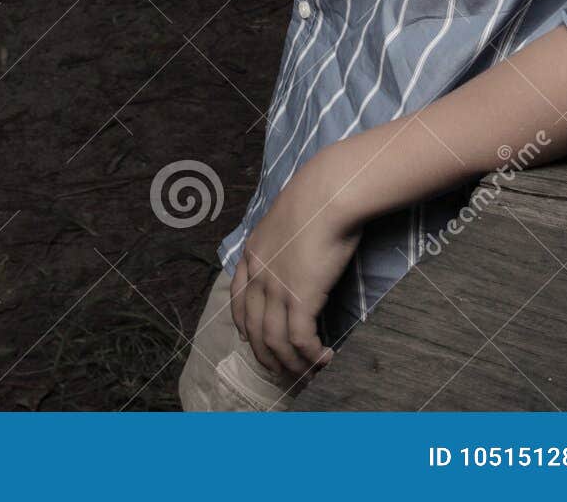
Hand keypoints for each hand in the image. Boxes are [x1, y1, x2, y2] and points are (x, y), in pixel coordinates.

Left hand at [230, 154, 362, 379]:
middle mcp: (258, 273)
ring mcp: (276, 287)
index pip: (238, 300)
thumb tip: (300, 250)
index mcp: (252, 253)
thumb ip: (286, 239)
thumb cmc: (318, 199)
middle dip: (266, 356)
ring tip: (308, 373)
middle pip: (253, 329)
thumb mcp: (288, 218)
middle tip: (284, 371)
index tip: (254, 340)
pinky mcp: (300, 297)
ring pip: (274, 341)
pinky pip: (300, 340)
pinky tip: (325, 358)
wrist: (328, 193)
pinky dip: (310, 356)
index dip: (245, 326)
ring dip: (290, 364)